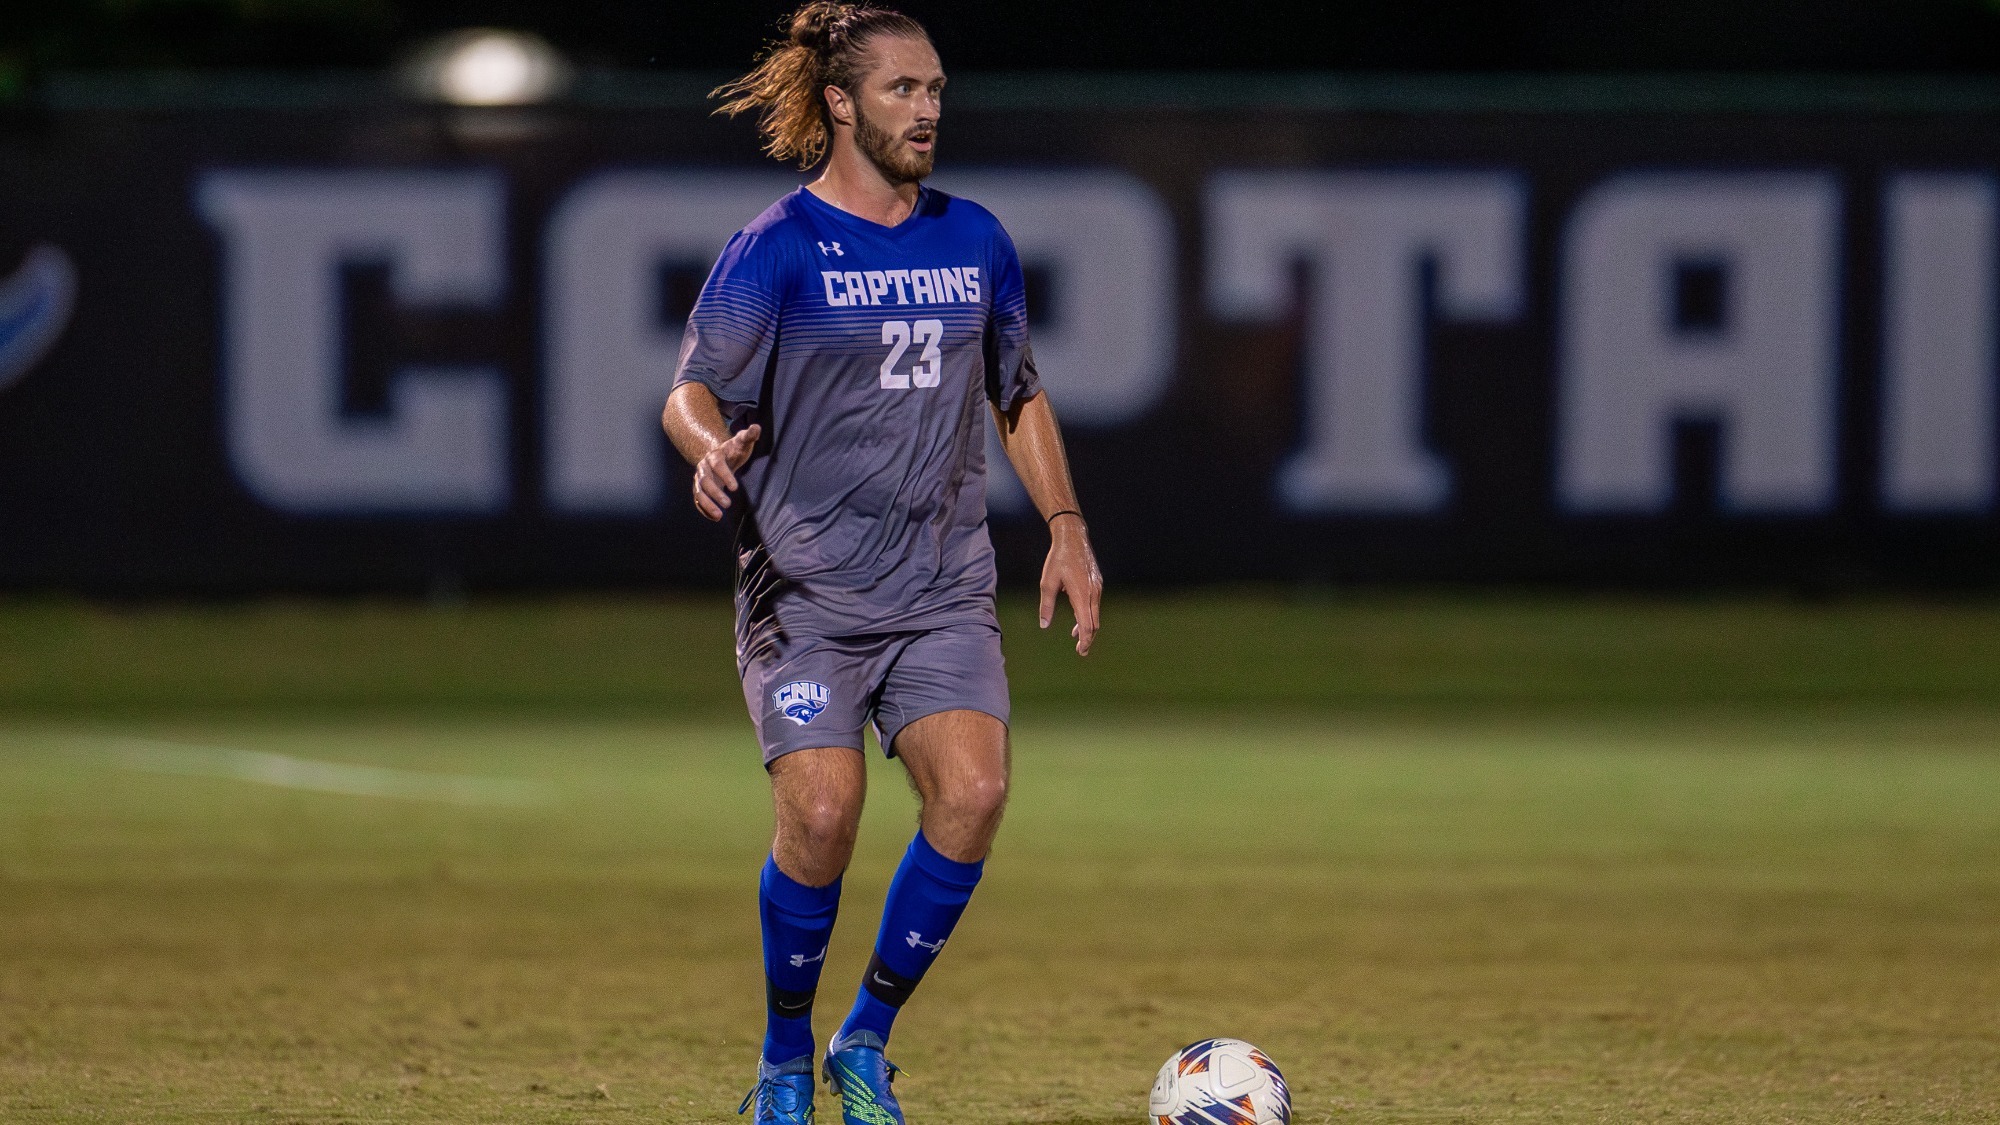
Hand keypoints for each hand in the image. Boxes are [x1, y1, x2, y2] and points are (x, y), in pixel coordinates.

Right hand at [692, 423, 760, 520]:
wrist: (721, 456)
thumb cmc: (734, 450)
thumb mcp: (742, 442)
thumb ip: (749, 435)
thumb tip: (756, 427)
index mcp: (714, 456)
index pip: (717, 465)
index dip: (725, 475)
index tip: (735, 488)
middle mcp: (703, 467)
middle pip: (705, 480)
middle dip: (715, 493)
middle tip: (728, 504)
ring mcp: (699, 479)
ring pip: (699, 492)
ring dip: (707, 504)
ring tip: (719, 516)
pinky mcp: (699, 489)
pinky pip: (698, 500)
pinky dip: (704, 510)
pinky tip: (715, 518)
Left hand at [1039, 515, 1102, 655]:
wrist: (1073, 537)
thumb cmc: (1058, 559)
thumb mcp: (1047, 583)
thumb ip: (1046, 606)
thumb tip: (1044, 625)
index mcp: (1082, 595)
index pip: (1087, 625)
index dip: (1085, 641)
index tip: (1081, 652)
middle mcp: (1093, 593)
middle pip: (1094, 623)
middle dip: (1088, 638)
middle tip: (1080, 650)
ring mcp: (1097, 587)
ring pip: (1095, 613)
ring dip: (1087, 626)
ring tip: (1076, 636)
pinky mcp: (1097, 582)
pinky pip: (1095, 604)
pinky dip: (1088, 614)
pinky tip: (1079, 616)